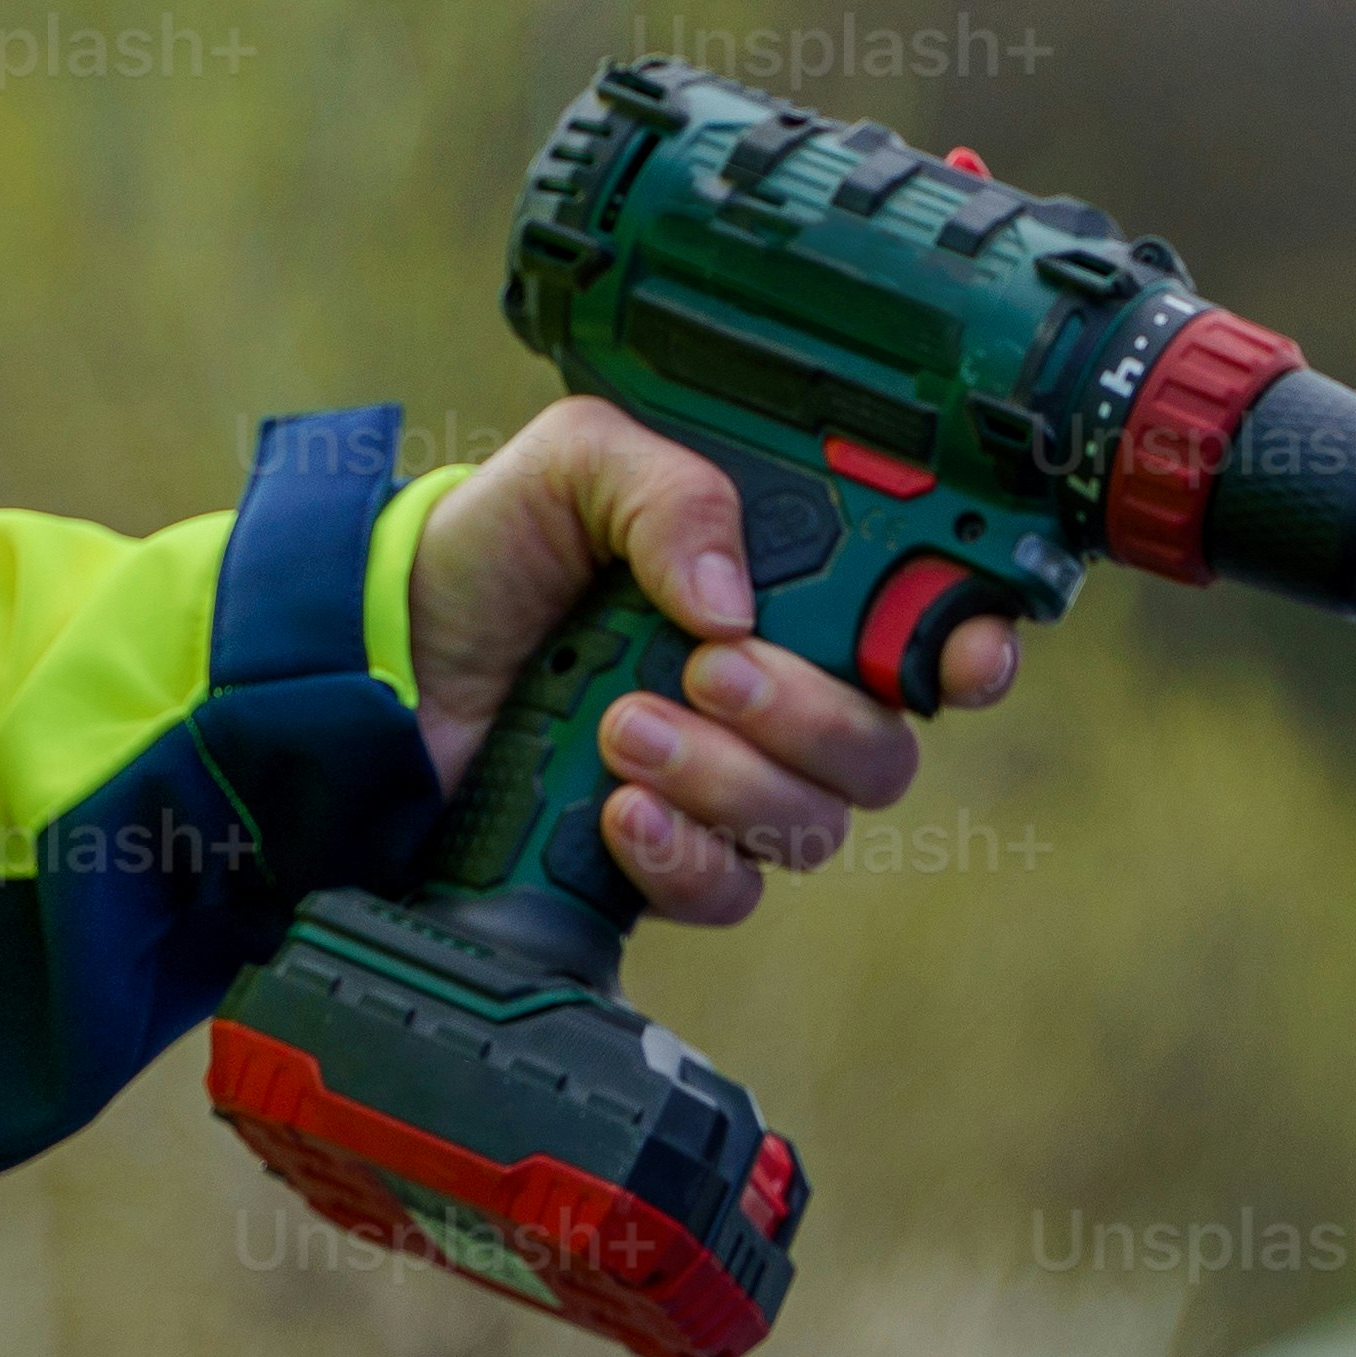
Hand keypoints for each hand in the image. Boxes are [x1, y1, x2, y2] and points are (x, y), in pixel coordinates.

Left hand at [391, 395, 1031, 925]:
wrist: (383, 658)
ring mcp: (729, 783)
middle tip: (707, 673)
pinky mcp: (667, 858)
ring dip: (727, 782)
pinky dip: (682, 859)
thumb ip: (668, 493)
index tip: (964, 664)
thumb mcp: (576, 464)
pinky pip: (731, 892)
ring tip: (623, 729)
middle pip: (884, 748)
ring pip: (814, 825)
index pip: (925, 629)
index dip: (972, 651)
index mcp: (788, 587)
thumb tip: (731, 602)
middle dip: (807, 718)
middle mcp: (780, 691)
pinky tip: (618, 815)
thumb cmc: (494, 550)